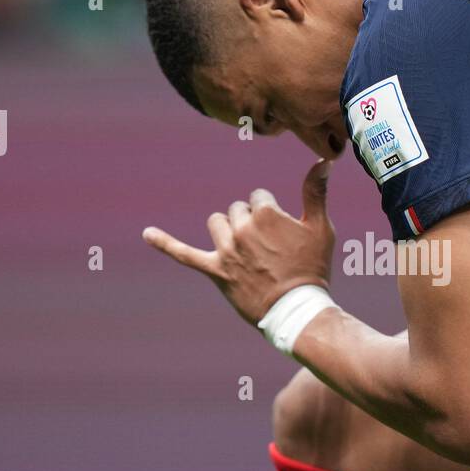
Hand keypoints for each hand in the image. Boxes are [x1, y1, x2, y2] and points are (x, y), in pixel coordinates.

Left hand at [142, 159, 334, 323]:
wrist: (297, 310)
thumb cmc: (312, 268)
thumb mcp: (320, 228)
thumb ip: (316, 192)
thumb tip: (323, 160)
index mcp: (265, 213)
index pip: (258, 197)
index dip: (271, 213)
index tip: (283, 234)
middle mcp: (242, 228)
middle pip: (237, 209)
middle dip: (250, 222)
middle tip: (268, 247)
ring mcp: (225, 250)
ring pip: (217, 223)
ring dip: (227, 229)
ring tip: (243, 247)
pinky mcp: (215, 271)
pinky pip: (183, 254)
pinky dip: (164, 243)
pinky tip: (146, 234)